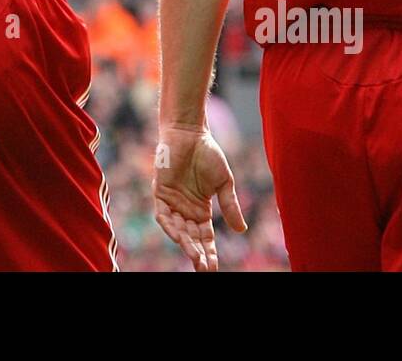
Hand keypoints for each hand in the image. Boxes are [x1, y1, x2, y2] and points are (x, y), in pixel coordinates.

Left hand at [154, 123, 246, 271]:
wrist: (190, 133)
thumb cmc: (208, 153)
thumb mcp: (224, 183)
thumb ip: (229, 205)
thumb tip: (241, 230)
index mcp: (201, 210)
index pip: (205, 238)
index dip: (209, 253)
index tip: (214, 268)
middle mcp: (185, 210)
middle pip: (191, 238)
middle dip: (197, 254)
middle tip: (205, 268)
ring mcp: (172, 202)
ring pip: (178, 230)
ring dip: (185, 244)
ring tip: (195, 257)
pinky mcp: (160, 192)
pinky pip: (163, 214)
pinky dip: (169, 225)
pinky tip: (178, 236)